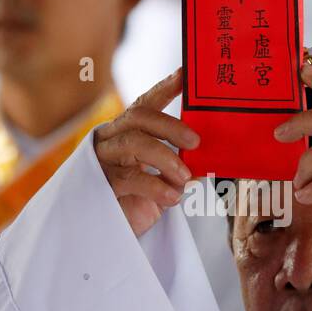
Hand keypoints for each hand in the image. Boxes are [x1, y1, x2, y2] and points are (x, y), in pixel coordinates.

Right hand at [94, 68, 198, 235]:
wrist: (117, 236)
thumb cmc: (143, 202)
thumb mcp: (166, 178)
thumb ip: (183, 163)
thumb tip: (211, 155)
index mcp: (127, 131)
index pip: (146, 103)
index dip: (165, 87)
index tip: (186, 74)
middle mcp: (111, 139)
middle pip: (138, 116)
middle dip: (170, 125)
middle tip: (195, 142)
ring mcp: (103, 160)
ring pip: (133, 143)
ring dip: (165, 157)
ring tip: (185, 177)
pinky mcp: (100, 185)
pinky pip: (130, 178)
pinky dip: (156, 186)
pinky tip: (173, 198)